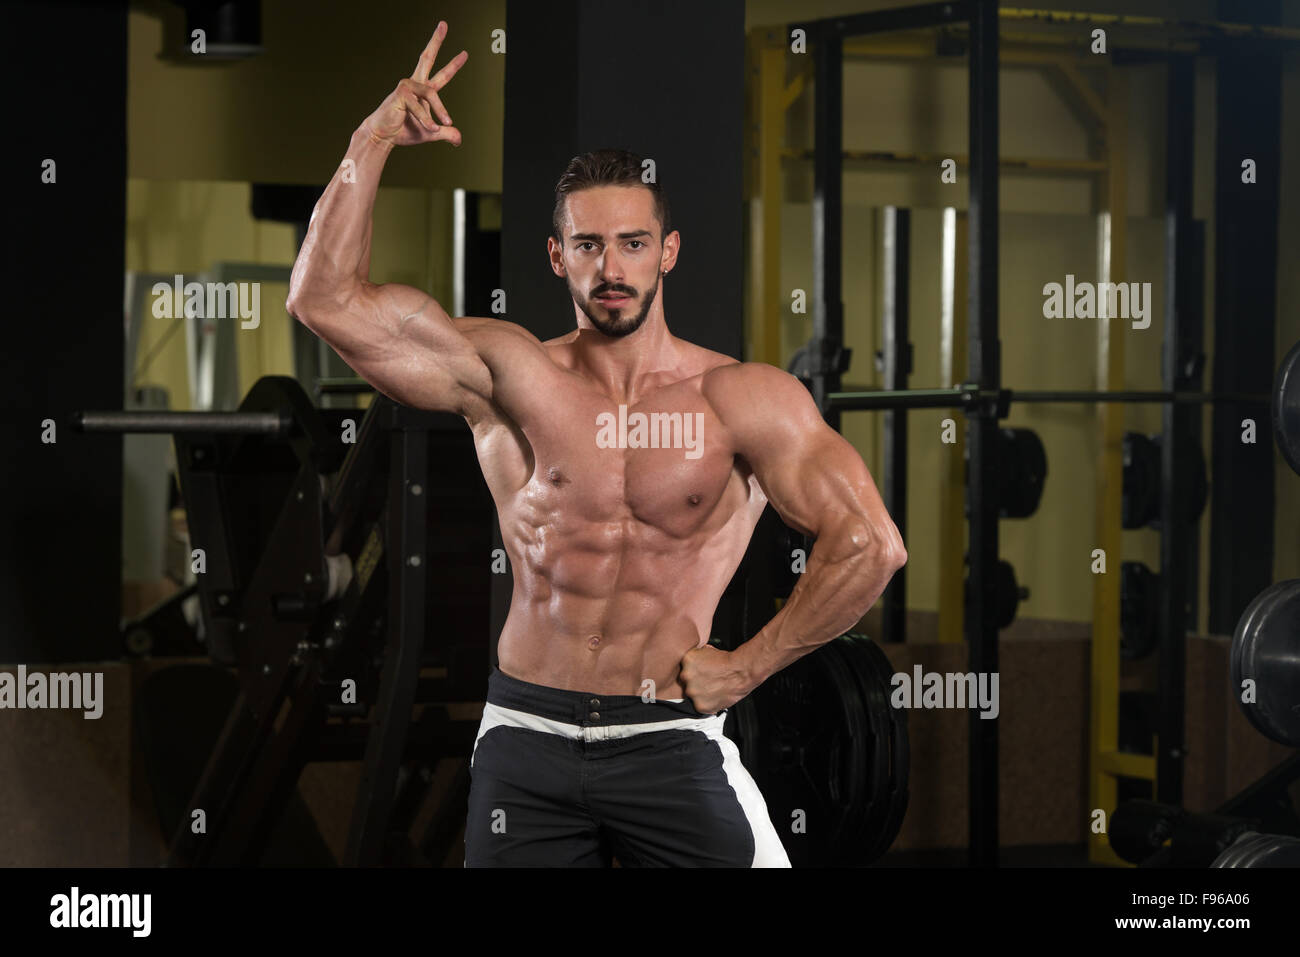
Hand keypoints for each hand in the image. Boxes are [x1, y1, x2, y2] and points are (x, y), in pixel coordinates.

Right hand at [362, 21, 467, 147]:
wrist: (384, 136)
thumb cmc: (404, 131)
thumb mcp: (430, 133)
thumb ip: (445, 133)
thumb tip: (459, 139)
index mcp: (424, 91)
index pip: (442, 75)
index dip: (453, 65)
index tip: (464, 53)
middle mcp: (415, 84)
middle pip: (426, 57)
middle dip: (436, 41)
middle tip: (443, 24)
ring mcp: (407, 86)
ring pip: (432, 95)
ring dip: (440, 111)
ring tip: (443, 125)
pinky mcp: (401, 94)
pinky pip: (420, 107)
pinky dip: (427, 119)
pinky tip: (430, 127)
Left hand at [677, 644, 752, 714]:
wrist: (741, 671)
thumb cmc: (728, 661)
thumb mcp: (707, 650)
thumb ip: (696, 657)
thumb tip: (694, 660)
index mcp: (686, 660)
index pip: (684, 668)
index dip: (693, 671)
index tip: (701, 673)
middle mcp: (685, 676)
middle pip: (686, 682)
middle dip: (696, 682)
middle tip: (709, 681)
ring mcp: (692, 691)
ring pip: (693, 695)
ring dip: (701, 693)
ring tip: (714, 688)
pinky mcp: (700, 705)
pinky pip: (701, 706)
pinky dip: (708, 703)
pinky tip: (716, 696)